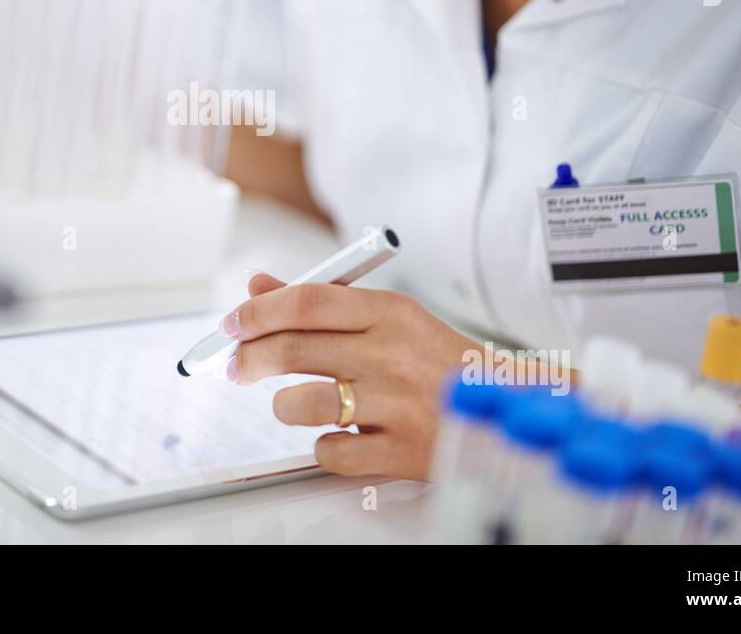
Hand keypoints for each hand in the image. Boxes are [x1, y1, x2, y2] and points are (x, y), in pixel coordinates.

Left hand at [221, 273, 475, 480]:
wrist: (508, 410)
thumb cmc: (439, 363)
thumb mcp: (390, 319)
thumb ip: (322, 302)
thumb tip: (258, 287)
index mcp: (392, 312)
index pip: (308, 301)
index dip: (259, 311)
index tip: (232, 324)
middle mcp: (393, 354)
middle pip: (294, 348)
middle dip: (249, 357)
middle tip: (235, 365)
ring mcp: (397, 405)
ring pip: (303, 402)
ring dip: (283, 404)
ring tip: (291, 403)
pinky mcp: (400, 452)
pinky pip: (330, 452)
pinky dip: (323, 446)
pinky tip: (338, 436)